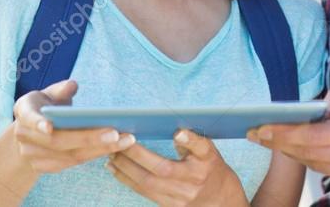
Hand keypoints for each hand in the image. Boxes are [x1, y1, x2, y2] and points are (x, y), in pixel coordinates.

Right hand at [13, 79, 134, 174]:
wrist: (30, 131)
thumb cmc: (46, 105)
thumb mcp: (50, 92)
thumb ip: (60, 90)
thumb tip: (72, 86)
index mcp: (23, 111)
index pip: (29, 118)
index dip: (38, 123)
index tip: (49, 127)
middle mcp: (24, 136)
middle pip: (57, 141)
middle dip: (88, 138)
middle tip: (117, 133)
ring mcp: (32, 155)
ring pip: (69, 155)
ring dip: (99, 149)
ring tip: (125, 140)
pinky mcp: (44, 167)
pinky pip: (72, 163)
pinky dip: (95, 155)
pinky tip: (116, 148)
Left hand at [107, 129, 246, 206]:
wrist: (218, 198)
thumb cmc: (209, 167)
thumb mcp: (208, 150)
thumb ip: (193, 141)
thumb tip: (177, 131)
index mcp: (206, 162)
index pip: (200, 149)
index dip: (190, 140)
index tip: (178, 133)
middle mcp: (194, 181)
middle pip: (163, 169)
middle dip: (137, 155)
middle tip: (119, 142)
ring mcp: (181, 197)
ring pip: (148, 184)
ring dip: (126, 169)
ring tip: (111, 155)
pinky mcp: (170, 206)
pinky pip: (145, 193)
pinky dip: (127, 180)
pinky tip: (116, 169)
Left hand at [248, 87, 329, 197]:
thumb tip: (314, 108)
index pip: (312, 136)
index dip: (281, 133)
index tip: (258, 128)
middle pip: (309, 154)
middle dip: (279, 143)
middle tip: (256, 133)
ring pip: (317, 166)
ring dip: (295, 152)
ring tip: (275, 139)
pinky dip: (318, 160)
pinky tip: (307, 149)